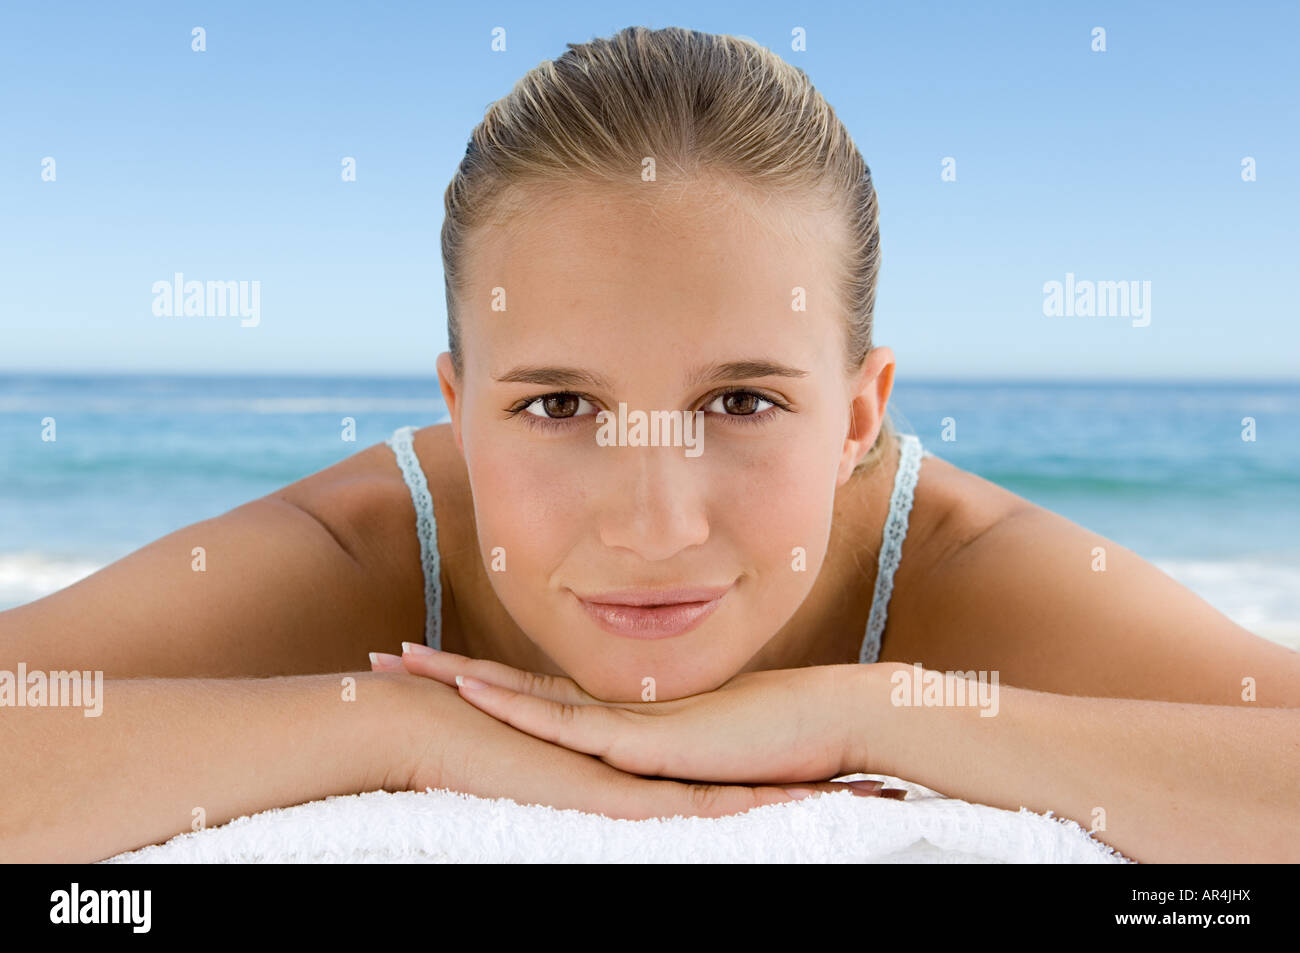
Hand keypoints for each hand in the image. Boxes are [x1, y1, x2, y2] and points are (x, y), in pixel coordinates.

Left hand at [373, 644, 905, 796]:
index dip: (480, 683)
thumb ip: (661, 770)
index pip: (533, 700)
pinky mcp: (640, 742)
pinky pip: (565, 725)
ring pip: (521, 697)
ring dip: (458, 679)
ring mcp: (620, 724)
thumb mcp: (696, 766)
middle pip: (510, 689)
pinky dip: (514, 705)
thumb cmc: (774, 749)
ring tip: (399, 662)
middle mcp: (607, 716)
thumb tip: (638, 784)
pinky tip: (471, 691)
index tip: (431, 669)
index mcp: (614, 723)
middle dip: (445, 673)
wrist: (824, 726)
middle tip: (386, 654)